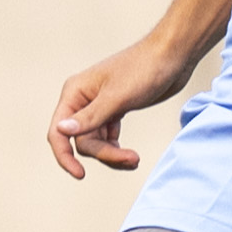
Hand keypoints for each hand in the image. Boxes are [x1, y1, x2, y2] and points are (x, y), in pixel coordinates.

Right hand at [47, 36, 200, 180]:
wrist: (173, 56)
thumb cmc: (144, 69)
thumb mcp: (117, 97)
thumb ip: (89, 117)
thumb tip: (62, 131)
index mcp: (75, 93)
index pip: (58, 132)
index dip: (64, 156)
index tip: (80, 175)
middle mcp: (83, 100)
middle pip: (82, 141)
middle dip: (104, 154)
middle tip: (130, 159)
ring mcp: (99, 106)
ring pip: (96, 142)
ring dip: (113, 154)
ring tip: (135, 159)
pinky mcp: (115, 110)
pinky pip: (108, 138)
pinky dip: (117, 148)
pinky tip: (130, 154)